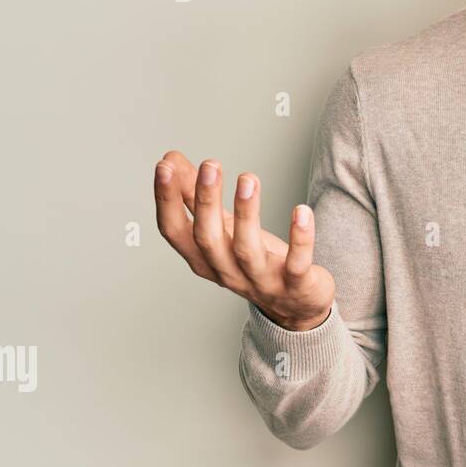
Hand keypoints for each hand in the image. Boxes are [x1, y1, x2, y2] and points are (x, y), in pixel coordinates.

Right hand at [153, 151, 335, 330]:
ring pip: (247, 249)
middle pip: (207, 238)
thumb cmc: (254, 262)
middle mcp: (226, 271)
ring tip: (248, 179)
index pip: (174, 231)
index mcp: (203, 258)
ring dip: (246, 213)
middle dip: (206, 201)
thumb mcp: (222, 229)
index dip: (166, 200)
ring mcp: (261, 280)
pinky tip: (302, 210)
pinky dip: (300, 239)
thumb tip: (171, 161)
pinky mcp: (295, 284)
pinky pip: (296, 263)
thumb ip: (194, 197)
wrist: (294, 305)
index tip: (164, 166)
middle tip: (210, 165)